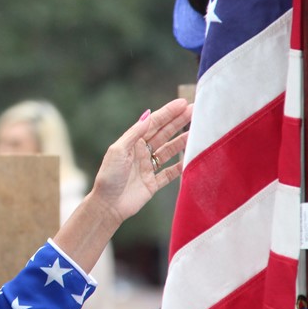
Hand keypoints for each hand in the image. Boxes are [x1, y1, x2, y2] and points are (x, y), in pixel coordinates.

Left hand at [90, 98, 192, 227]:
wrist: (108, 205)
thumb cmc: (109, 176)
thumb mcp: (119, 150)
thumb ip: (135, 133)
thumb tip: (148, 114)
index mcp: (132, 142)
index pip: (153, 124)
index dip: (168, 113)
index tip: (183, 103)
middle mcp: (141, 152)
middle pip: (164, 134)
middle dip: (179, 122)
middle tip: (196, 111)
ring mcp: (148, 167)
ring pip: (170, 151)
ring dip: (183, 141)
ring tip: (199, 130)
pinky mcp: (153, 183)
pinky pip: (171, 172)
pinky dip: (181, 166)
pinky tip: (193, 157)